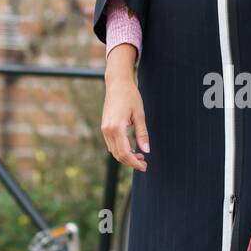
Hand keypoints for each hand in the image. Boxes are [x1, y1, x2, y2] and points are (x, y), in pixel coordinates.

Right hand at [101, 45, 149, 171]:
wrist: (117, 83)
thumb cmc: (130, 96)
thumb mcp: (139, 115)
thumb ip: (142, 134)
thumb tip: (146, 151)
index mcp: (116, 128)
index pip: (124, 153)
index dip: (134, 163)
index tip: (144, 166)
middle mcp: (107, 130)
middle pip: (118, 155)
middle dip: (131, 162)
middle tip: (144, 164)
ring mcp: (104, 129)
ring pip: (114, 151)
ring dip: (126, 157)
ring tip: (140, 156)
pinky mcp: (104, 127)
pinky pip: (111, 144)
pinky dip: (121, 150)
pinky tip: (132, 149)